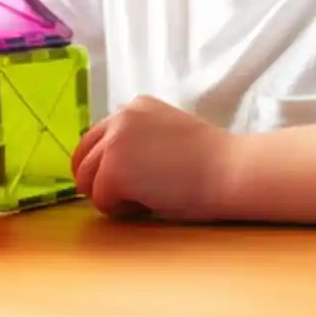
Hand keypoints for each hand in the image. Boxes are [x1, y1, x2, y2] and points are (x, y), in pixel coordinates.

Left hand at [71, 95, 233, 220]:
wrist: (232, 171)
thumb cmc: (211, 161)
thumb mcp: (167, 134)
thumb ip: (138, 140)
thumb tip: (112, 165)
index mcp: (134, 107)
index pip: (96, 138)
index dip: (102, 165)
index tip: (121, 180)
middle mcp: (120, 117)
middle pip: (83, 159)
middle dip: (100, 182)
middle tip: (131, 195)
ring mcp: (114, 143)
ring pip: (87, 180)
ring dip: (111, 195)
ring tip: (146, 197)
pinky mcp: (113, 171)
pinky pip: (101, 201)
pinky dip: (120, 209)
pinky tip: (150, 202)